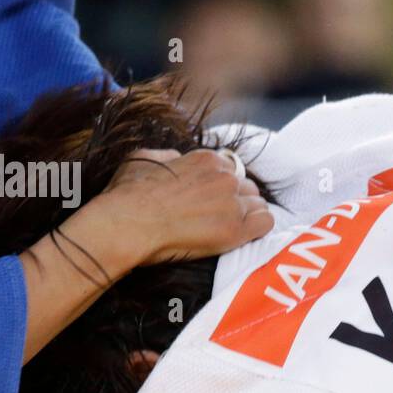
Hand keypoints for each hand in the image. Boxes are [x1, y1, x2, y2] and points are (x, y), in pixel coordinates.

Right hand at [99, 147, 273, 268]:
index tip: (211, 201)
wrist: (127, 223)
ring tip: (226, 230)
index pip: (231, 170)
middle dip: (236, 201)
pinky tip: (240, 236)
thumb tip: (177, 159)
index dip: (222, 187)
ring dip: (246, 216)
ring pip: (258, 205)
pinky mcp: (235, 230)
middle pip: (247, 188)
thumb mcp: (144, 158)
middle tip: (217, 218)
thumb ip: (168, 156)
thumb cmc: (127, 194)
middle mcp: (224, 177)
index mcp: (206, 159)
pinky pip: (265, 223)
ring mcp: (232, 203)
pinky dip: (257, 229)